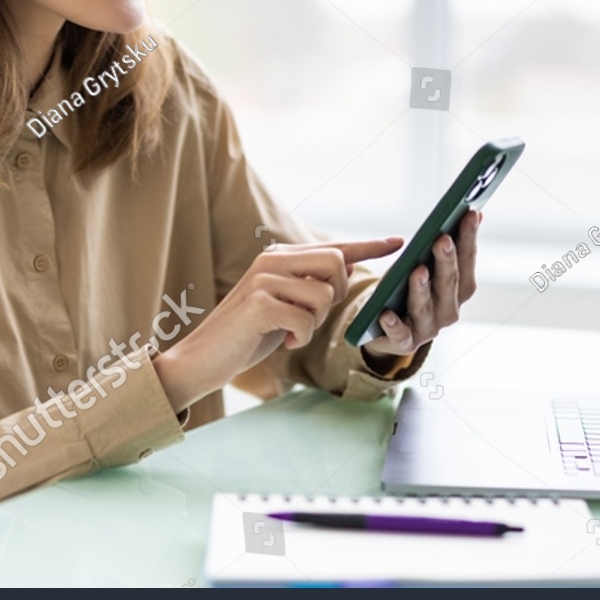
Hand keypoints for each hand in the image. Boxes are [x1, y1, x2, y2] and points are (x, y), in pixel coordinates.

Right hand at [153, 236, 404, 413]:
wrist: (201, 359)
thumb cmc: (246, 335)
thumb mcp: (285, 306)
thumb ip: (311, 285)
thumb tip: (346, 266)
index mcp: (279, 258)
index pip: (334, 247)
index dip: (369, 246)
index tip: (398, 241)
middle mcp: (271, 260)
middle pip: (336, 263)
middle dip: (337, 295)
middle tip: (313, 316)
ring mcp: (264, 280)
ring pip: (324, 295)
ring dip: (314, 322)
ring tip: (290, 332)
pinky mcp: (259, 304)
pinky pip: (306, 320)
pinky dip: (300, 337)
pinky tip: (283, 341)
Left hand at [362, 209, 481, 364]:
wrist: (383, 324)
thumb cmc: (408, 286)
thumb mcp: (426, 262)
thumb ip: (447, 243)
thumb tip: (474, 213)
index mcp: (459, 290)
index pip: (467, 262)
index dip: (469, 239)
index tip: (470, 214)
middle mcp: (448, 311)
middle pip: (449, 285)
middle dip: (447, 262)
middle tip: (443, 239)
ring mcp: (427, 329)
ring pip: (425, 308)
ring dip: (422, 289)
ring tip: (418, 270)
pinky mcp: (403, 342)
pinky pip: (400, 335)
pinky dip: (394, 325)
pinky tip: (386, 314)